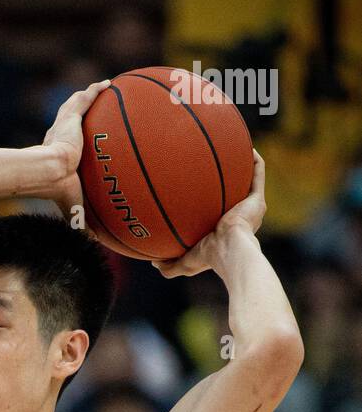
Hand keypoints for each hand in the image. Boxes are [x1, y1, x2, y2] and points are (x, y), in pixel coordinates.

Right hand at [43, 80, 111, 216]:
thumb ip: (84, 223)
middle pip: (74, 121)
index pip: (69, 147)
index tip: (84, 147)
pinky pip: (86, 99)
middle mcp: (60, 138)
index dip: (76, 144)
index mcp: (59, 157)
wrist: (51, 173)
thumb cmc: (59, 192)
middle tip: (97, 112)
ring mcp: (65, 125)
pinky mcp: (71, 115)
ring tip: (104, 90)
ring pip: (78, 106)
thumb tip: (94, 246)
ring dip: (89, 97)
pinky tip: (109, 84)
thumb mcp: (75, 209)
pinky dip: (96, 91)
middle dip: (83, 114)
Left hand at [151, 149, 265, 277]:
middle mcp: (240, 217)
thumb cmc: (208, 258)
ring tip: (231, 147)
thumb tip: (153, 262)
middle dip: (226, 180)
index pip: (218, 212)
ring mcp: (250, 208)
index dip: (210, 201)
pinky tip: (244, 146)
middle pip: (234, 194)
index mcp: (225, 230)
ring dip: (242, 165)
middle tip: (210, 164)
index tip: (196, 188)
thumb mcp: (184, 263)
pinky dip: (254, 160)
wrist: (229, 250)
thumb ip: (169, 265)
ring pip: (248, 181)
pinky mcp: (258, 200)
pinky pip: (258, 173)